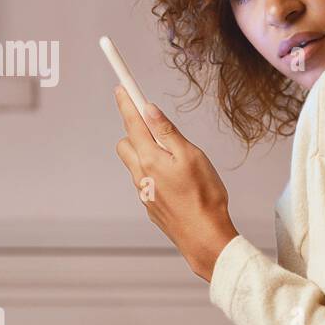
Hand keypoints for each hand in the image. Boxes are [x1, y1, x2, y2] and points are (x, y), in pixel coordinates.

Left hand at [113, 86, 238, 281]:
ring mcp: (144, 191)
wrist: (204, 237)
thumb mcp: (192, 156)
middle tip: (156, 128)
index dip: (127, 102)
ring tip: (176, 160)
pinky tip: (178, 182)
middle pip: (127, 143)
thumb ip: (168, 132)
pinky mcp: (151, 204)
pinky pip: (146, 181)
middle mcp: (141, 174)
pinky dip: (156, 173)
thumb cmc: (203, 197)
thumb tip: (149, 110)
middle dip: (135, 131)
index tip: (121, 88)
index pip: (133, 122)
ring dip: (147, 153)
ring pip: (136, 163)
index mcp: (150, 158)